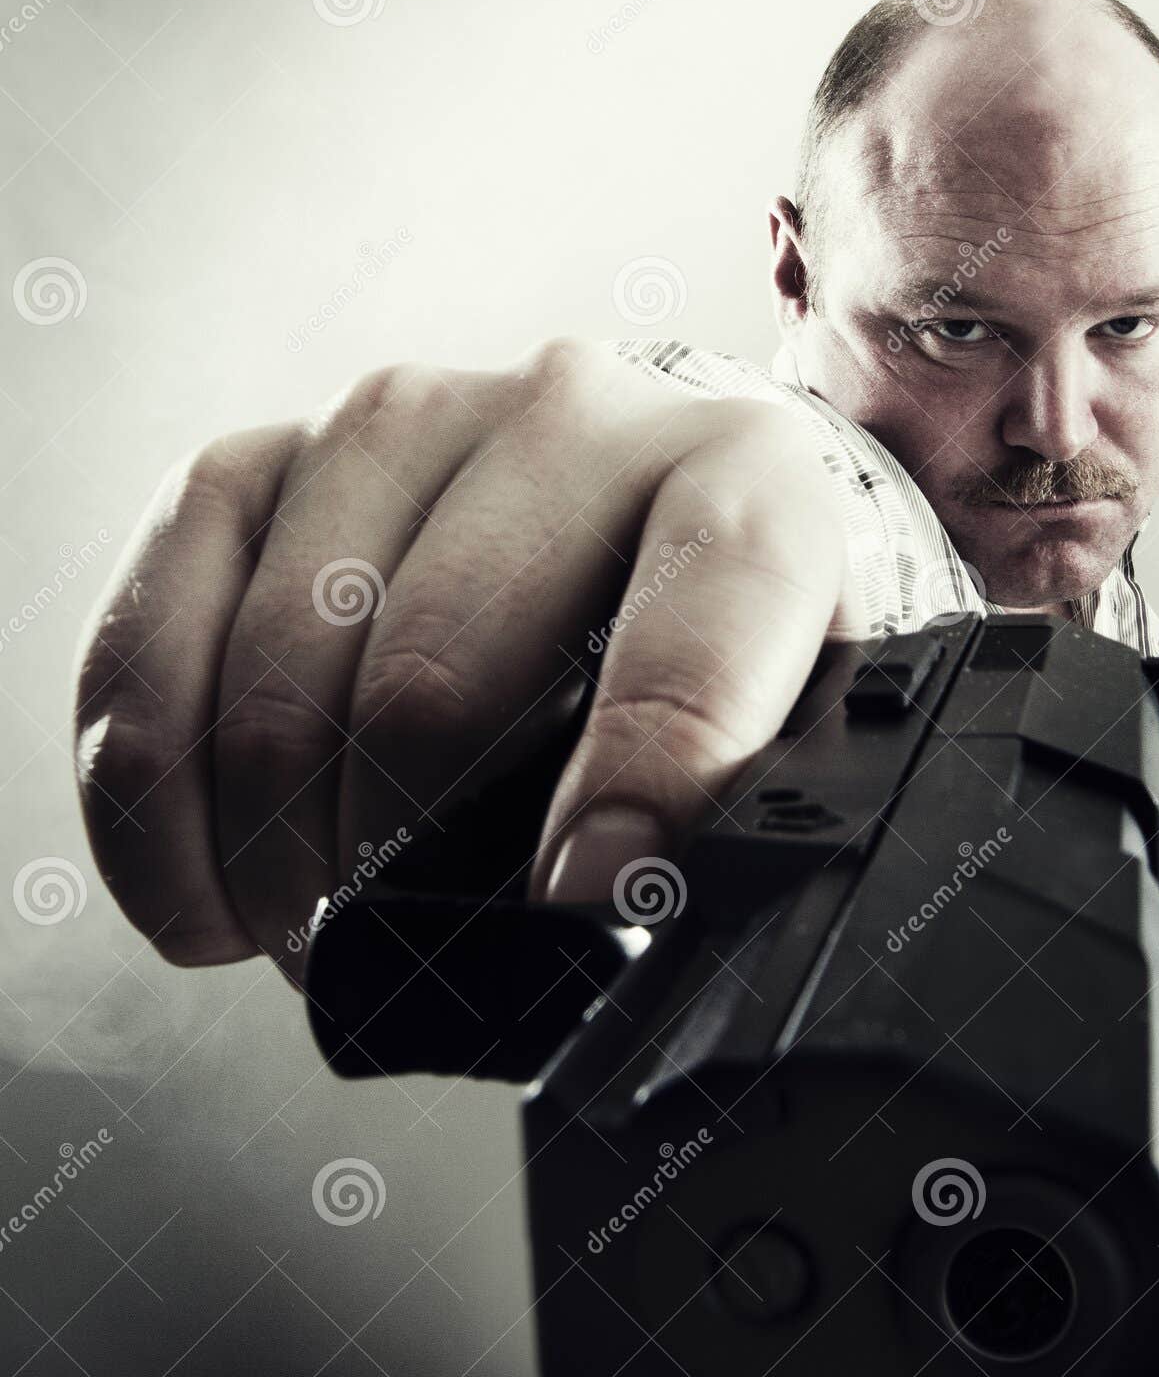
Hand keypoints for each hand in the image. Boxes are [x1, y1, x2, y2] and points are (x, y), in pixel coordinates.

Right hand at [74, 340, 851, 978]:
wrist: (631, 504)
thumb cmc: (713, 639)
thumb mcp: (787, 716)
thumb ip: (745, 801)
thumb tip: (631, 917)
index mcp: (744, 481)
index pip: (695, 632)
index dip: (636, 784)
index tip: (580, 905)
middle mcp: (569, 416)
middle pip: (437, 673)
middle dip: (396, 868)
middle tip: (399, 959)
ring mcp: (398, 422)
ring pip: (282, 667)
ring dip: (275, 851)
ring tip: (311, 936)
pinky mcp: (262, 459)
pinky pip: (153, 634)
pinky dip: (152, 796)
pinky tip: (198, 892)